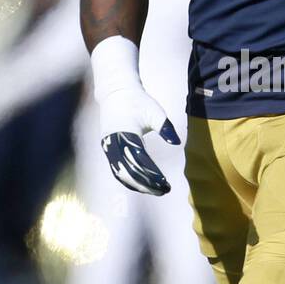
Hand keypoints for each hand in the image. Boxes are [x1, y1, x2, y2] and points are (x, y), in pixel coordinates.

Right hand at [91, 36, 178, 197]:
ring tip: (156, 191)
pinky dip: (129, 179)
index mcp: (127, 133)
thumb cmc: (138, 101)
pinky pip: (117, 169)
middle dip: (147, 184)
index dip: (153, 175)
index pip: (140, 161)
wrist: (116, 92)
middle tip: (164, 190)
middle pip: (130, 172)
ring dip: (138, 185)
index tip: (165, 183)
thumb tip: (177, 142)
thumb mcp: (155, 112)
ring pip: (121, 173)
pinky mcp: (108, 148)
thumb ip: (165, 127)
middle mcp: (115, 142)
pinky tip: (142, 186)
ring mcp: (109, 147)